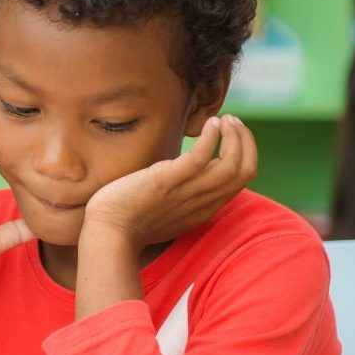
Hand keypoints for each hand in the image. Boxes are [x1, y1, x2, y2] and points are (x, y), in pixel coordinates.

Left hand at [82, 114, 255, 249]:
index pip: (241, 180)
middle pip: (244, 172)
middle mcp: (202, 202)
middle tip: (233, 122)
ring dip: (234, 136)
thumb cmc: (130, 221)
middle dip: (245, 141)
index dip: (246, 153)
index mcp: (204, 209)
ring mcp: (186, 193)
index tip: (234, 134)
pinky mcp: (167, 182)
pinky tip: (210, 123)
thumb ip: (183, 195)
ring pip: (231, 165)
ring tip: (225, 119)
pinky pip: (200, 158)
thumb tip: (185, 173)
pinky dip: (211, 138)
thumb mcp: (168, 210)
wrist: (108, 234)